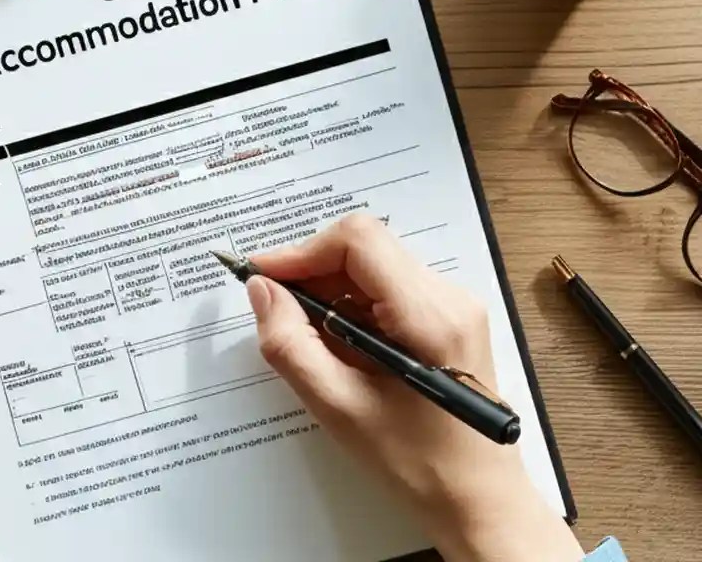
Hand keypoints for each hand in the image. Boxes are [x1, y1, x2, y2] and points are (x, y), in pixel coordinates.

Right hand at [246, 214, 581, 561]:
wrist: (478, 498)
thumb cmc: (416, 463)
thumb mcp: (339, 407)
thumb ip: (291, 344)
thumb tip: (261, 290)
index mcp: (430, 316)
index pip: (359, 241)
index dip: (301, 251)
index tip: (262, 279)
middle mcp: (450, 297)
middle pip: (365, 248)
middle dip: (311, 270)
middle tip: (278, 311)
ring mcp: (455, 305)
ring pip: (374, 265)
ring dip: (330, 290)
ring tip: (311, 339)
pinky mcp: (450, 318)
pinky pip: (389, 288)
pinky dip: (352, 305)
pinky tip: (342, 347)